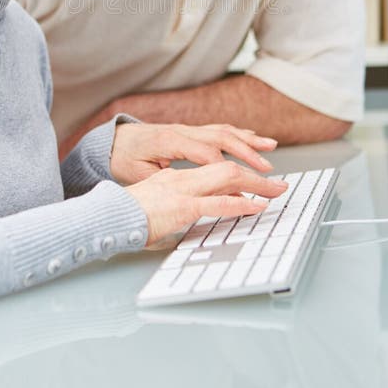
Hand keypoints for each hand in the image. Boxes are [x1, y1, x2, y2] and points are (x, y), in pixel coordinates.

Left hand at [110, 122, 277, 184]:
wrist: (112, 140)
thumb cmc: (123, 158)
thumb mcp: (136, 173)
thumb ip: (162, 178)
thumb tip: (186, 188)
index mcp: (170, 141)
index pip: (206, 154)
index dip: (227, 168)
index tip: (244, 185)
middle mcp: (183, 131)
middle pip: (222, 140)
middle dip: (248, 154)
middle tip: (268, 170)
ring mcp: (188, 129)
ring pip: (224, 131)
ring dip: (249, 140)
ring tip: (271, 148)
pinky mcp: (190, 131)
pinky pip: (219, 129)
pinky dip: (239, 134)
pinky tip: (254, 138)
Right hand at [126, 162, 287, 244]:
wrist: (107, 219)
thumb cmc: (124, 218)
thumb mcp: (152, 206)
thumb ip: (170, 205)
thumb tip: (183, 215)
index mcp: (174, 178)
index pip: (214, 170)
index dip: (239, 175)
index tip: (256, 181)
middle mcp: (182, 179)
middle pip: (228, 169)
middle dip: (257, 176)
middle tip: (280, 184)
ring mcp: (183, 191)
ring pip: (228, 178)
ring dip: (257, 184)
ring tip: (278, 191)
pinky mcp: (183, 207)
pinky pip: (218, 202)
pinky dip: (241, 203)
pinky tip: (257, 206)